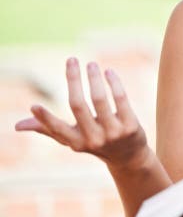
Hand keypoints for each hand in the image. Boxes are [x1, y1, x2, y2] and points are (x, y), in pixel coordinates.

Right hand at [15, 57, 149, 170]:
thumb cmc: (96, 142)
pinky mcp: (131, 126)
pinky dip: (114, 83)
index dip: (45, 119)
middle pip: (78, 105)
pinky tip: (109, 72)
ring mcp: (113, 133)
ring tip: (91, 64)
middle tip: (72, 59)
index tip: (34, 106)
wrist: (130, 157)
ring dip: (94, 78)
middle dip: (73, 80)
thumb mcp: (73, 139)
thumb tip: (17, 125)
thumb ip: (49, 129)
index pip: (57, 130)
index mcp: (76, 142)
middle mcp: (93, 139)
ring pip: (100, 99)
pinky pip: (121, 99)